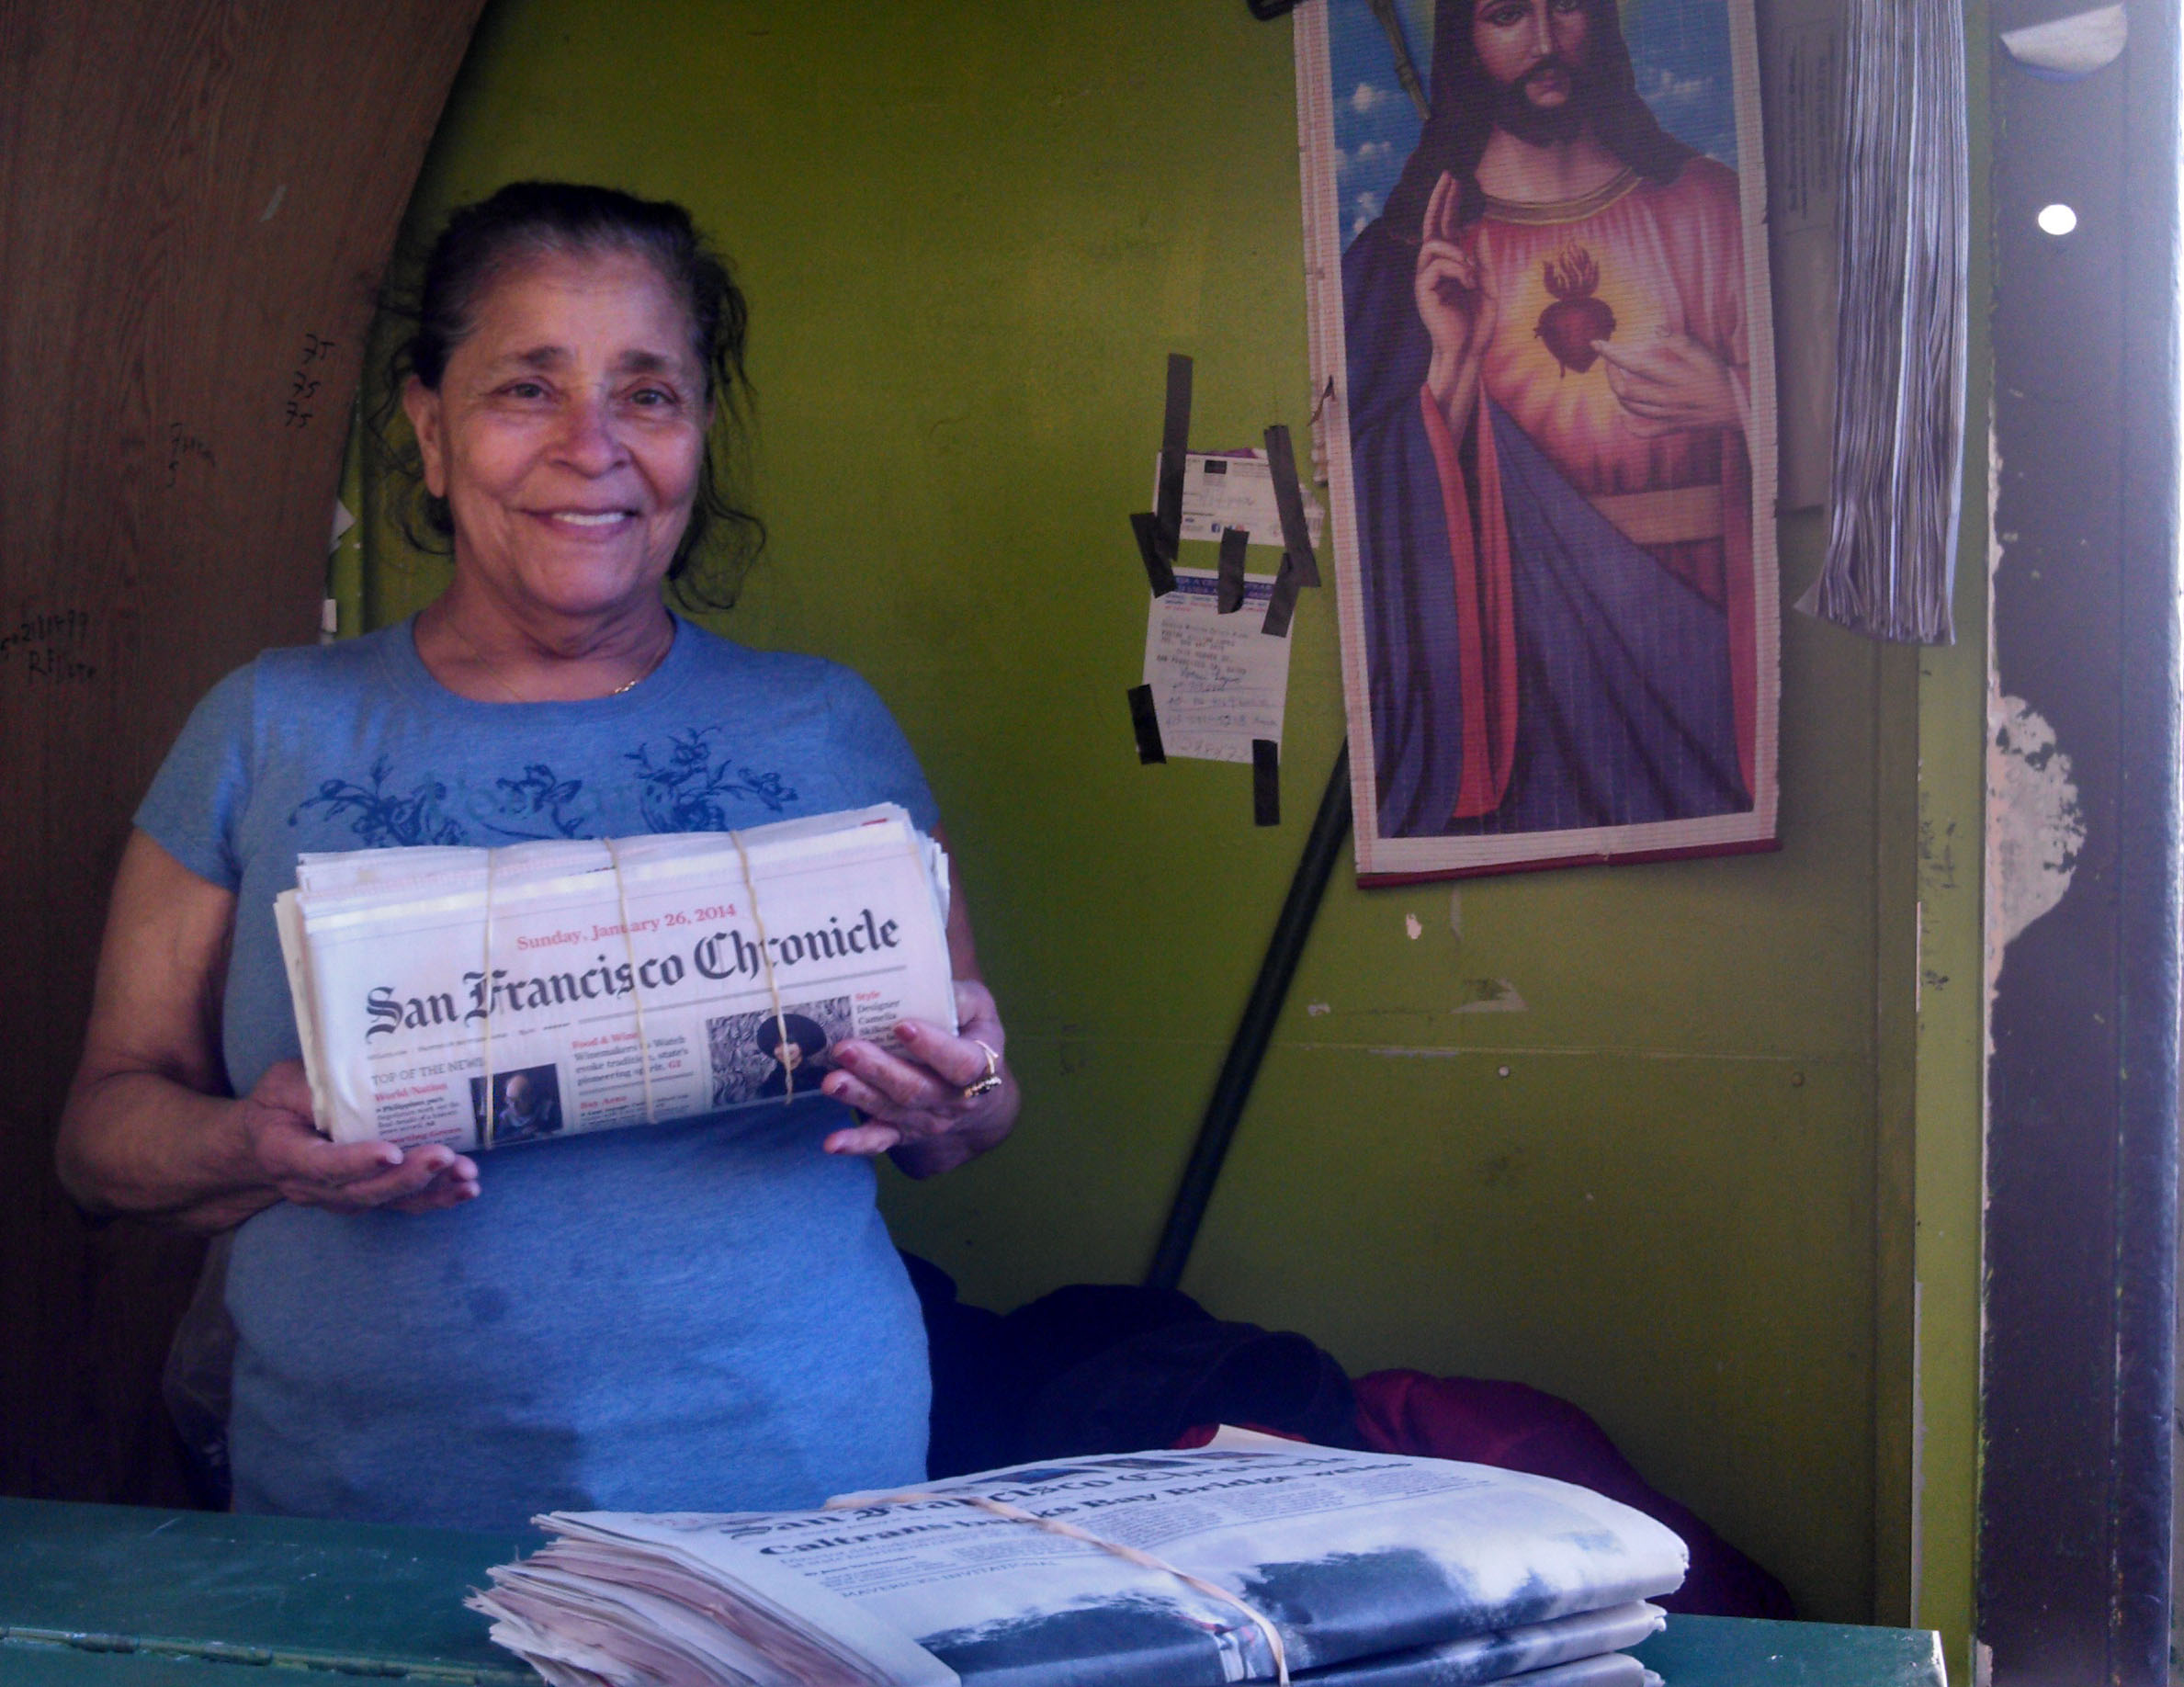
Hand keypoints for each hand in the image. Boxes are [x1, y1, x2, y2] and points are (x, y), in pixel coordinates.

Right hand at [239, 1061, 479, 1214]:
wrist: (267, 1138)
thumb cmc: (278, 1103)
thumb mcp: (283, 1084)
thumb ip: (311, 1086)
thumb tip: (352, 1079)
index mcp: (284, 1155)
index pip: (322, 1165)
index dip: (356, 1163)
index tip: (391, 1153)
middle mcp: (313, 1187)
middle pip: (362, 1191)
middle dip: (407, 1177)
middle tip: (444, 1157)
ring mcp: (340, 1197)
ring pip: (387, 1201)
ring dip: (430, 1190)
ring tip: (467, 1176)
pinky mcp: (367, 1195)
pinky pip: (401, 1202)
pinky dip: (435, 1196)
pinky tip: (466, 1187)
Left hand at [817, 981, 1018, 1176]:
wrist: (976, 1091)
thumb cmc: (971, 1036)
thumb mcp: (979, 1010)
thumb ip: (959, 998)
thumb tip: (924, 983)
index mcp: (978, 1067)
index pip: (959, 1062)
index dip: (932, 1047)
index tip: (902, 1026)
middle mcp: (954, 1100)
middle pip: (916, 1089)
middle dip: (879, 1069)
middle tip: (846, 1049)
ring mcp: (928, 1119)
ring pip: (892, 1110)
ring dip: (859, 1096)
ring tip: (831, 1081)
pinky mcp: (904, 1132)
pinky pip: (880, 1141)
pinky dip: (856, 1144)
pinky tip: (832, 1143)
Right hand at [1414, 171, 1497, 427]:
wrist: (1469, 351)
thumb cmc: (1477, 323)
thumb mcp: (1488, 285)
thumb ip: (1482, 259)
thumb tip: (1477, 229)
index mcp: (1450, 264)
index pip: (1447, 226)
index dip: (1450, 202)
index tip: (1455, 178)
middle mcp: (1435, 267)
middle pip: (1432, 225)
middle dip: (1440, 198)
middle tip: (1449, 173)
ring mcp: (1426, 278)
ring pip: (1433, 244)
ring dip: (1457, 253)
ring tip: (1471, 275)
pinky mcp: (1423, 290)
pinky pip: (1436, 265)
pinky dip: (1457, 270)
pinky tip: (1467, 284)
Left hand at [1593, 329, 1747, 437]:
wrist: (1738, 405)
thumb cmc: (1720, 375)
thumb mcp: (1704, 354)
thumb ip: (1680, 341)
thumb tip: (1656, 330)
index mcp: (1673, 377)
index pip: (1634, 364)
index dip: (1612, 353)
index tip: (1597, 343)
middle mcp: (1666, 399)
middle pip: (1624, 390)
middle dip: (1610, 373)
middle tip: (1610, 360)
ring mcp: (1667, 415)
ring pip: (1630, 409)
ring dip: (1618, 392)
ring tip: (1618, 378)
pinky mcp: (1671, 427)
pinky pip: (1644, 432)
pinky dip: (1629, 425)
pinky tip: (1623, 414)